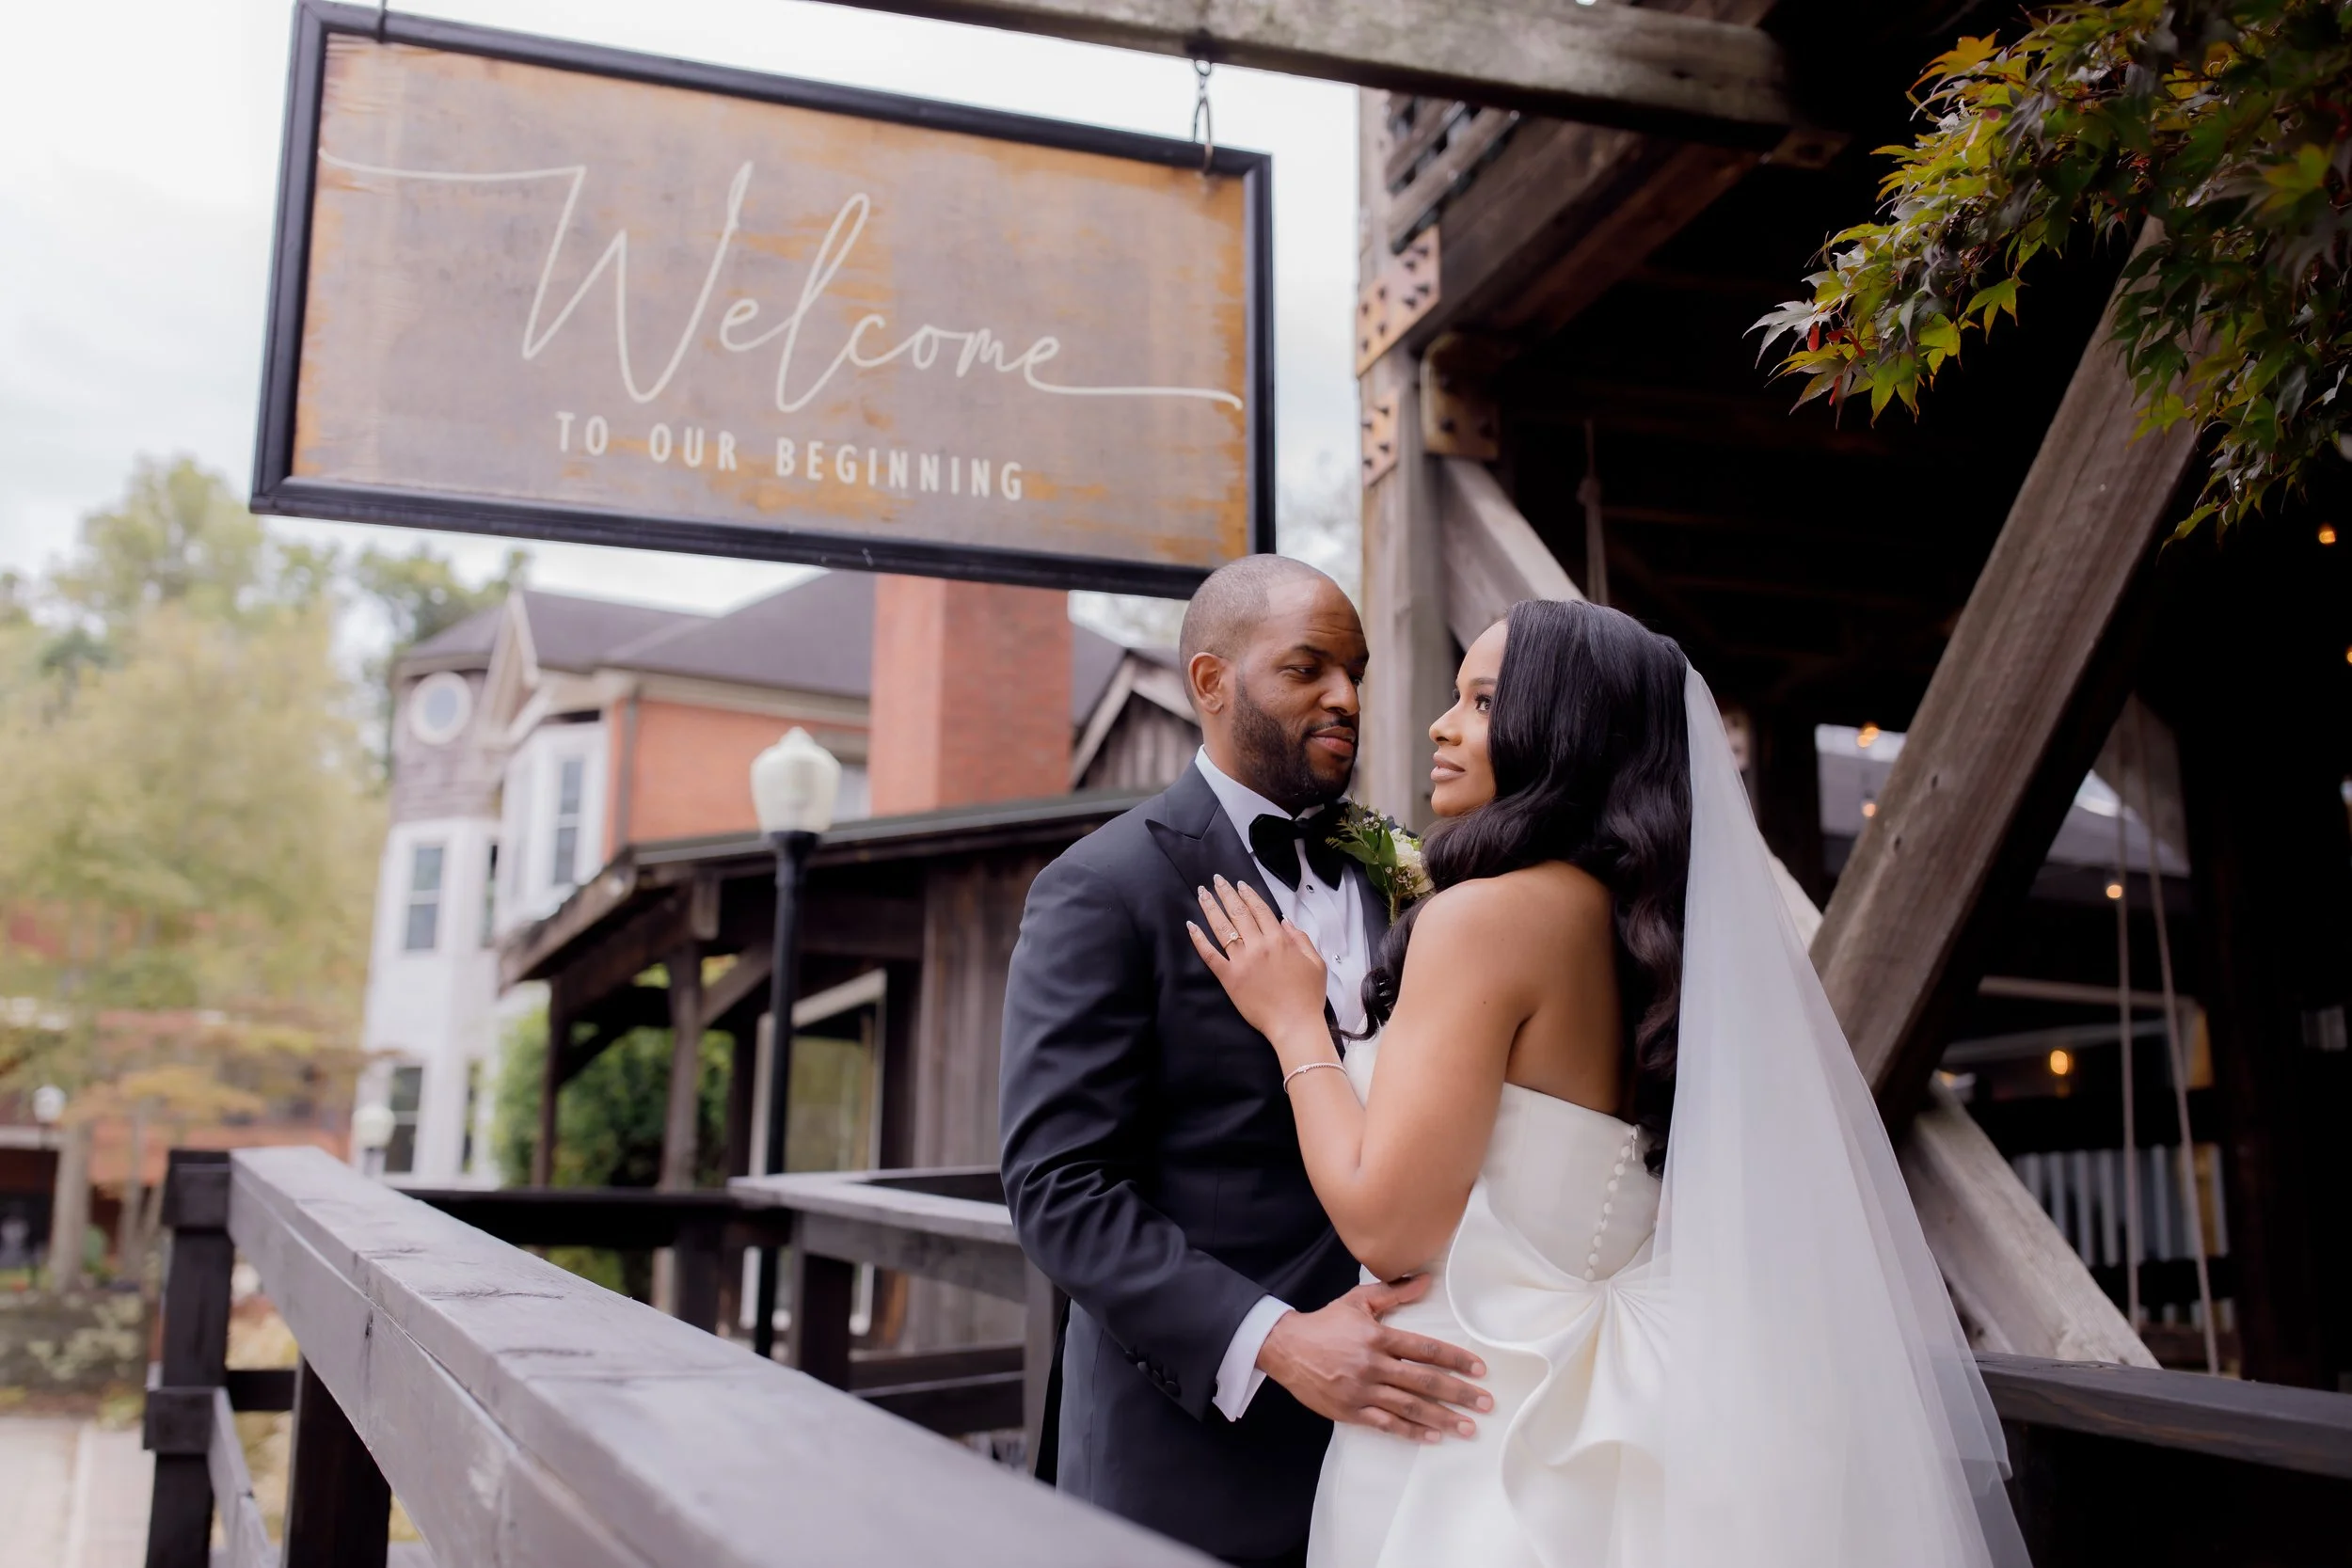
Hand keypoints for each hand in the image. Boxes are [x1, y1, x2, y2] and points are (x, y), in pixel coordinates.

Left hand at [1186, 876, 1327, 1042]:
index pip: (1260, 909)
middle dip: (1226, 893)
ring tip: (1203, 893)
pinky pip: (1210, 955)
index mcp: (1279, 940)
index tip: (1238, 884)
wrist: (1294, 1024)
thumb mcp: (1315, 962)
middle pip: (1238, 912)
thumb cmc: (1308, 996)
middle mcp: (1258, 946)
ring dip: (1211, 908)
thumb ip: (1301, 939)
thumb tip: (1285, 921)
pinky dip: (1199, 939)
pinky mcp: (1229, 978)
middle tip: (1216, 880)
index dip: (1248, 894)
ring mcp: (1241, 961)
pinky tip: (1191, 926)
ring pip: (1222, 928)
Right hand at [1256, 1276, 1490, 1441]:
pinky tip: (1433, 1437)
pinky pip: (1387, 1424)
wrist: (1286, 1348)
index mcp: (1379, 1337)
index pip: (1426, 1350)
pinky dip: (1411, 1432)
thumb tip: (1426, 1280)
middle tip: (1486, 1404)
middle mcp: (1374, 1365)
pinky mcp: (1352, 1411)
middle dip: (1459, 1393)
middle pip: (1425, 1382)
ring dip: (1443, 1418)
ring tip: (1469, 1427)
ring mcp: (1363, 1391)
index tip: (1479, 1370)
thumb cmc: (1326, 1323)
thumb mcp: (1358, 1302)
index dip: (1455, 1359)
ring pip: (1410, 1407)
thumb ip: (1394, 1293)